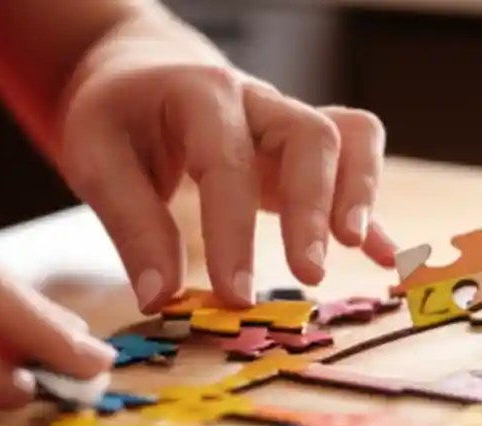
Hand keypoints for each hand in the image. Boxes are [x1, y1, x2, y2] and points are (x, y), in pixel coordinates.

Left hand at [56, 13, 395, 311]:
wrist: (143, 72)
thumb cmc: (118, 116)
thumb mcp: (96, 157)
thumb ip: (131, 224)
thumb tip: (161, 298)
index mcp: (201, 95)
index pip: (226, 163)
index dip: (233, 233)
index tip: (235, 296)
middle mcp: (257, 102)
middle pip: (309, 136)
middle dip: (314, 207)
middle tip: (308, 274)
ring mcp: (288, 122)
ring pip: (348, 136)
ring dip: (360, 192)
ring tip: (358, 247)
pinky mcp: (302, 152)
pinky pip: (356, 162)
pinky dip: (373, 208)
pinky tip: (385, 255)